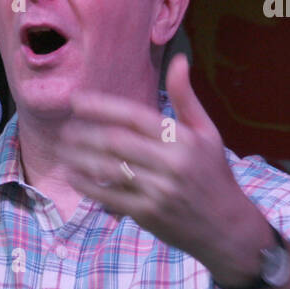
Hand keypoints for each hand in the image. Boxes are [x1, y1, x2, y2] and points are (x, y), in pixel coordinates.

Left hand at [63, 54, 264, 273]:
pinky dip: (88, 186)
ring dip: (80, 158)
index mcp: (184, 139)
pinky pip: (110, 196)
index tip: (76, 101)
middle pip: (117, 142)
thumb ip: (186, 98)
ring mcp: (159, 190)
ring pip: (109, 169)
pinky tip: (73, 175)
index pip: (135, 117)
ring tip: (62, 149)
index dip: (102, 107)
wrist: (227, 228)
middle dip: (85, 134)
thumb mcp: (207, 133)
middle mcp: (172, 163)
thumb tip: (179, 60)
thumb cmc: (213, 174)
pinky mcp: (149, 213)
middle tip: (64, 129)